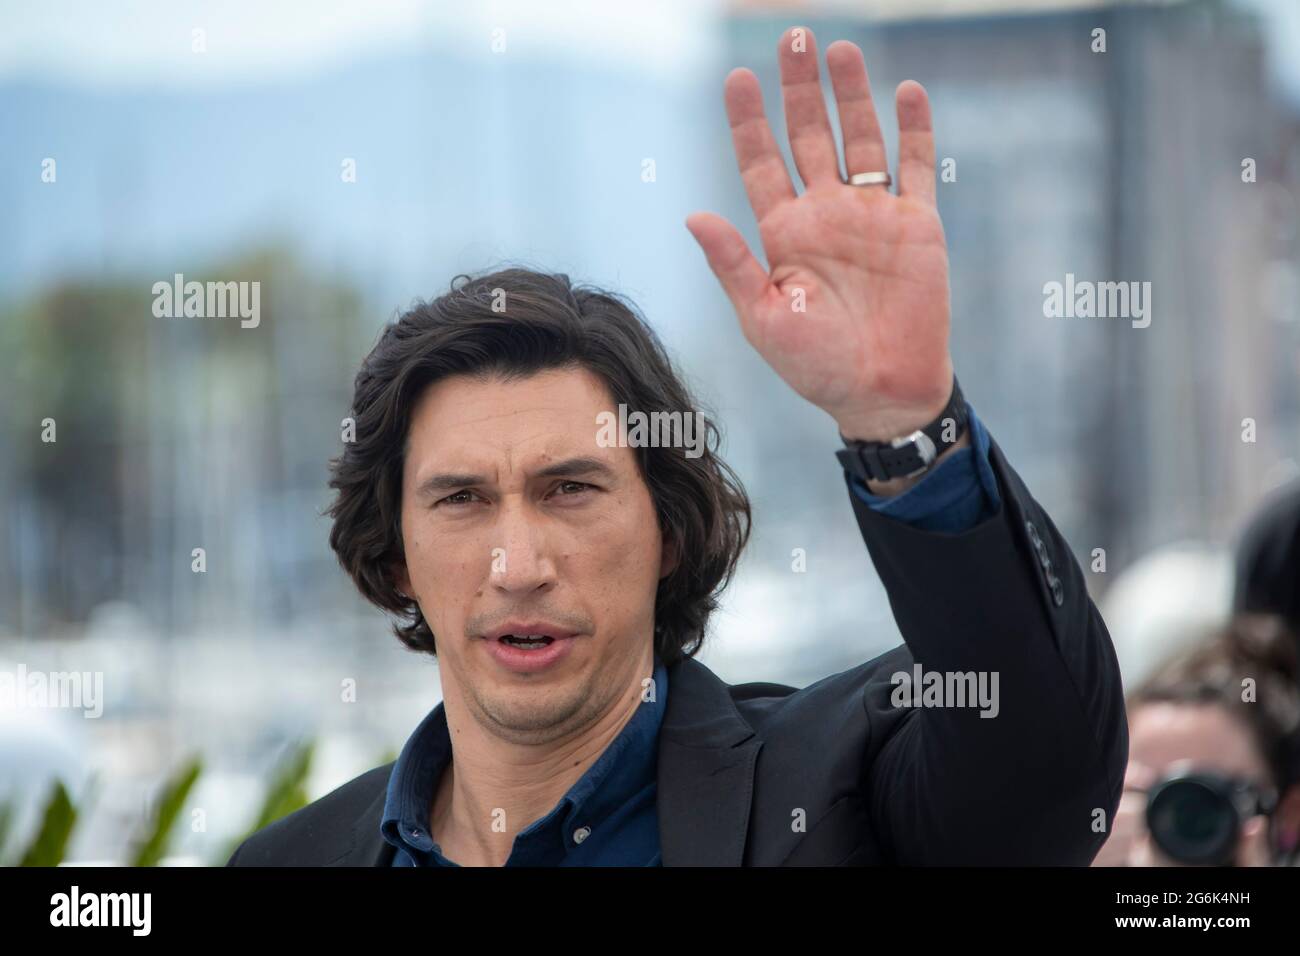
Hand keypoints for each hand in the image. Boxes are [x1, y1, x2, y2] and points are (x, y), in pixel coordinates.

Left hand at [687, 25, 952, 442]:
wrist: (881, 391)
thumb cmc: (814, 364)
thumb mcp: (762, 317)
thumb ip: (732, 264)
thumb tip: (692, 215)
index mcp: (783, 233)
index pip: (761, 162)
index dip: (749, 121)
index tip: (737, 77)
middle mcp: (825, 214)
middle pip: (809, 136)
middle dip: (799, 90)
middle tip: (793, 37)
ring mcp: (871, 215)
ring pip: (859, 139)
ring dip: (851, 96)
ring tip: (838, 51)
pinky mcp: (916, 225)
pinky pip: (915, 166)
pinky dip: (914, 130)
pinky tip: (906, 91)